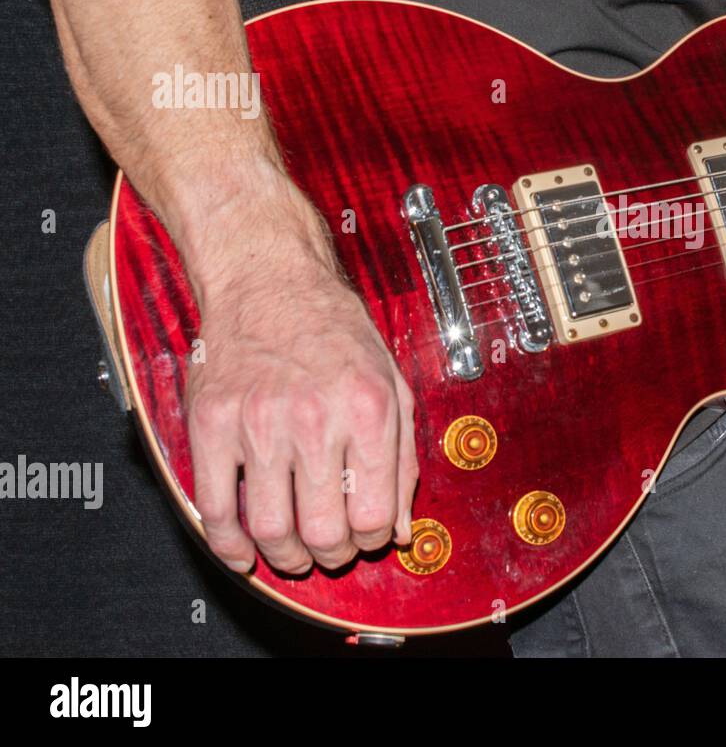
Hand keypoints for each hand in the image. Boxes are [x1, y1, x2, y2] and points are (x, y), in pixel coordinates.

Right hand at [186, 252, 417, 574]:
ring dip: (286, 556)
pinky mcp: (212, 423)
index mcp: (368, 408)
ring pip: (271, 528)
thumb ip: (402, 459)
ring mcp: (259, 421)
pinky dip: (227, 544)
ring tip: (294, 552)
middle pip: (324, 531)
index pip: (374, 513)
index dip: (374, 539)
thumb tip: (402, 529)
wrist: (270, 280)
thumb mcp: (392, 383)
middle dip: (332, 555)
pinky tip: (242, 552)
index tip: (367, 536)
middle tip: (332, 549)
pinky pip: (214, 506)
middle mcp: (316, 417)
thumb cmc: (334, 329)